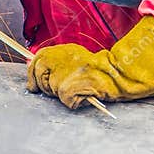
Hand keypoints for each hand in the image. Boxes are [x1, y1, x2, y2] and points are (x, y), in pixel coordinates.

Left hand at [27, 16, 153, 108]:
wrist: (120, 72)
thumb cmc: (98, 71)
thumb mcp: (75, 60)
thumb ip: (55, 64)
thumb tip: (34, 79)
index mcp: (60, 51)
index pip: (35, 61)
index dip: (32, 75)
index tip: (33, 86)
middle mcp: (61, 59)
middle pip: (38, 79)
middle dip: (46, 88)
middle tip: (65, 87)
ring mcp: (66, 73)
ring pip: (52, 92)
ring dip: (63, 94)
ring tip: (80, 88)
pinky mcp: (72, 86)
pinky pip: (65, 101)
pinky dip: (74, 102)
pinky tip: (84, 96)